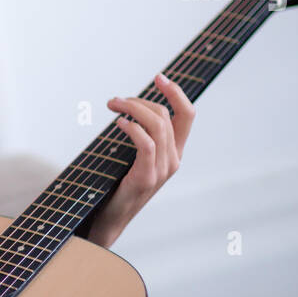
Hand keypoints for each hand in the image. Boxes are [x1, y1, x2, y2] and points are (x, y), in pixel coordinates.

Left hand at [93, 72, 195, 245]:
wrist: (110, 219)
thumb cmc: (117, 185)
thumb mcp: (134, 157)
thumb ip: (141, 137)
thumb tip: (128, 107)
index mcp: (174, 153)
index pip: (187, 115)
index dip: (177, 93)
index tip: (159, 77)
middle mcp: (173, 160)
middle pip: (166, 116)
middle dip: (139, 100)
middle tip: (115, 101)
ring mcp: (162, 170)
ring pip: (157, 126)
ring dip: (132, 109)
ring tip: (112, 106)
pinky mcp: (146, 178)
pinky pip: (146, 144)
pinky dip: (132, 128)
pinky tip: (118, 123)